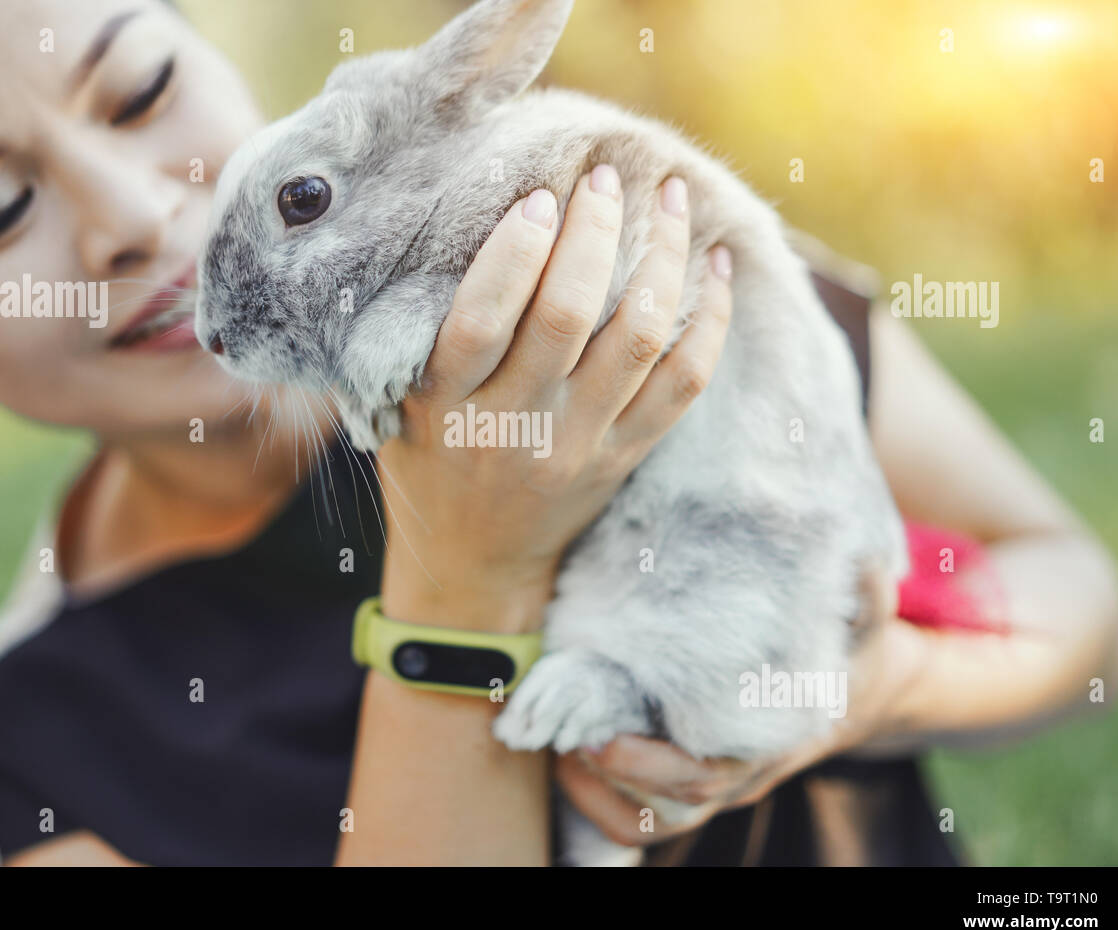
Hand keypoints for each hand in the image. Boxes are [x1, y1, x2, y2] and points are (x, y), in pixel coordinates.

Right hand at [378, 167, 733, 630]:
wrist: (474, 564)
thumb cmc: (429, 465)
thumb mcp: (401, 405)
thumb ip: (425, 334)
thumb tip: (475, 225)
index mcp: (446, 407)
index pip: (482, 318)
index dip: (515, 249)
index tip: (538, 195)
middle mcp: (514, 427)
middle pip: (568, 317)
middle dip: (595, 232)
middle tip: (608, 177)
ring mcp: (578, 446)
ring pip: (638, 340)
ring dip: (664, 259)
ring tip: (674, 199)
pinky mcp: (623, 458)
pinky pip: (682, 386)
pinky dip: (709, 323)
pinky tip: (716, 269)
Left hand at [556, 613, 928, 847]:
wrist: (860, 690)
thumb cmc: (850, 649)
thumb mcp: (864, 622)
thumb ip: (866, 598)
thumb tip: (870, 561)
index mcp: (768, 743)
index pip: (702, 777)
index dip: (648, 765)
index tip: (602, 737)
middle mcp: (739, 773)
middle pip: (667, 806)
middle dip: (611, 779)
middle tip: (564, 738)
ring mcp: (717, 782)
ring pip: (651, 819)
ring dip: (597, 795)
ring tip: (556, 751)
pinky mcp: (694, 774)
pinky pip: (644, 814)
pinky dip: (601, 801)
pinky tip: (569, 761)